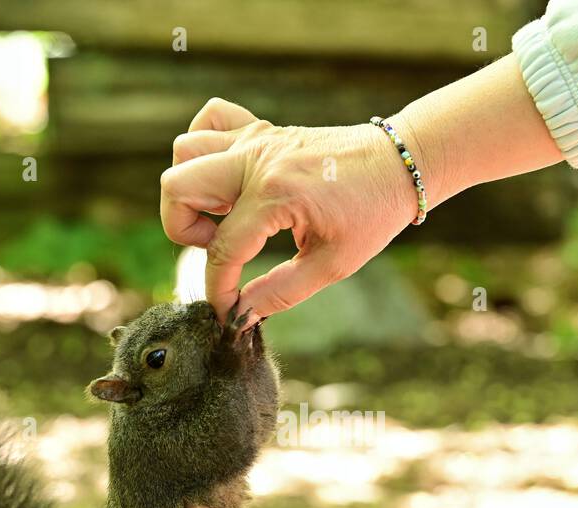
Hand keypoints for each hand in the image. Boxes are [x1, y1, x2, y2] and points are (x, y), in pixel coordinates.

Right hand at [160, 98, 422, 320]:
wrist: (401, 165)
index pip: (222, 250)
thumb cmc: (374, 213)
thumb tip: (242, 315)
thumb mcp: (333, 265)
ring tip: (224, 215)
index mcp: (276, 196)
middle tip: (221, 249)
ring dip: (191, 189)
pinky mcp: (262, 129)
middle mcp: (258, 161)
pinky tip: (226, 176)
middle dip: (184, 230)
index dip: (218, 290)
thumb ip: (281, 291)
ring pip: (184, 151)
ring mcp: (257, 139)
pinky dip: (204, 146)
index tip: (228, 312)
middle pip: (176, 187)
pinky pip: (211, 120)